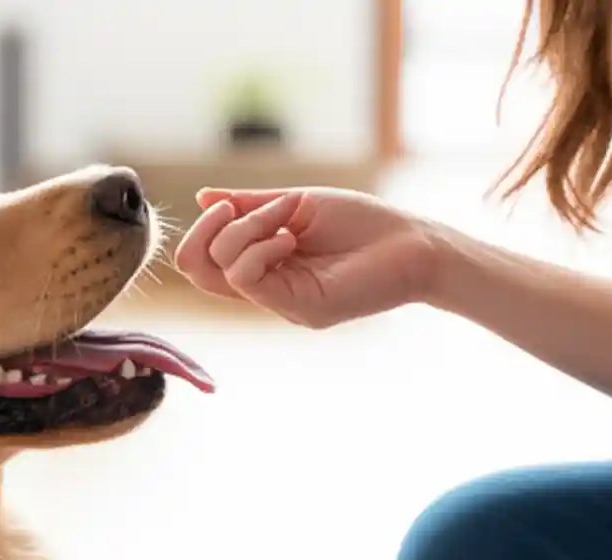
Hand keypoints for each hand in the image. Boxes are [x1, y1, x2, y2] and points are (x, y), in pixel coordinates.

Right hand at [175, 187, 441, 327]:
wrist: (415, 243)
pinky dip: (261, 247)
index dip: (201, 227)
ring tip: (285, 219)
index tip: (227, 202)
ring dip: (245, 230)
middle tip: (234, 208)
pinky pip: (250, 279)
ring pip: (221, 271)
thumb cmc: (363, 223)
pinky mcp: (301, 309)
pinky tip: (291, 237)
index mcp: (263, 264)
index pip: (203, 259)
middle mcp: (266, 288)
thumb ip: (249, 204)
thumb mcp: (296, 203)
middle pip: (196, 270)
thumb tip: (203, 198)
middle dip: (206, 229)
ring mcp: (281, 302)